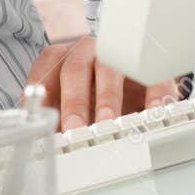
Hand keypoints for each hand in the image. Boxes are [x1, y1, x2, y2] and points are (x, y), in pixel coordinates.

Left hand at [27, 35, 178, 131]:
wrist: (133, 76)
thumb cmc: (93, 92)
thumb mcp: (71, 103)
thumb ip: (57, 116)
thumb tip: (45, 142)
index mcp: (62, 58)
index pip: (46, 71)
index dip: (43, 95)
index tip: (43, 119)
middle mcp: (87, 52)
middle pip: (75, 68)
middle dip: (74, 100)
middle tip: (74, 128)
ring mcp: (116, 55)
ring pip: (109, 69)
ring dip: (107, 97)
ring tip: (107, 123)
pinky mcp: (146, 66)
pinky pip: (150, 75)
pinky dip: (152, 93)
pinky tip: (150, 112)